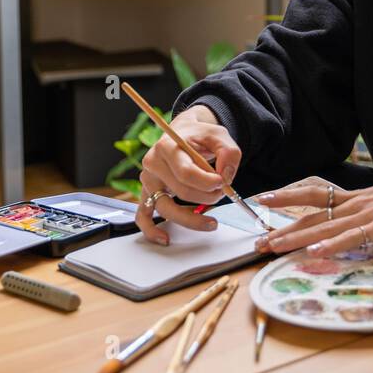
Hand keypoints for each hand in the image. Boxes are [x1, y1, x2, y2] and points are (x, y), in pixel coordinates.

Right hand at [135, 105, 242, 246]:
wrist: (183, 133)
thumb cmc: (199, 136)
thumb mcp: (219, 135)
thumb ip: (228, 152)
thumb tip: (225, 176)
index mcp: (167, 146)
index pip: (185, 172)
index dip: (206, 182)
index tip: (222, 183)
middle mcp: (153, 163)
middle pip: (180, 191)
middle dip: (206, 197)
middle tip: (222, 193)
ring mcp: (148, 180)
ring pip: (165, 208)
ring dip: (191, 219)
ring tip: (211, 223)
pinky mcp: (147, 193)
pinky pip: (143, 215)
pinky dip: (151, 230)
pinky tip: (165, 239)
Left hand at [251, 159, 372, 256]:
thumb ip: (369, 218)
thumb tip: (357, 230)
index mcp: (355, 198)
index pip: (313, 194)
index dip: (286, 196)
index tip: (262, 200)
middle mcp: (355, 204)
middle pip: (310, 214)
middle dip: (281, 228)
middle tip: (256, 240)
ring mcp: (366, 214)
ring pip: (323, 226)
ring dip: (295, 238)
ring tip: (272, 246)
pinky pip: (351, 237)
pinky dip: (331, 244)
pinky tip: (315, 251)